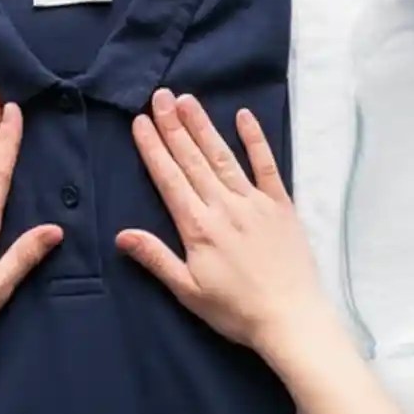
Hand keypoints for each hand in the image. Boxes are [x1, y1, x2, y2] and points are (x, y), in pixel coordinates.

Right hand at [116, 89, 328, 363]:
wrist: (291, 318)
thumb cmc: (235, 311)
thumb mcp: (188, 290)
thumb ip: (156, 258)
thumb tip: (122, 235)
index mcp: (198, 227)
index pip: (169, 179)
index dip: (153, 149)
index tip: (140, 122)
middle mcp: (224, 206)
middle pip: (193, 160)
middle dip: (173, 126)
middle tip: (159, 96)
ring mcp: (254, 203)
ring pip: (223, 156)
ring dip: (204, 126)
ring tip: (187, 100)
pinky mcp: (281, 206)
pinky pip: (266, 166)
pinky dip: (255, 140)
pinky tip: (243, 117)